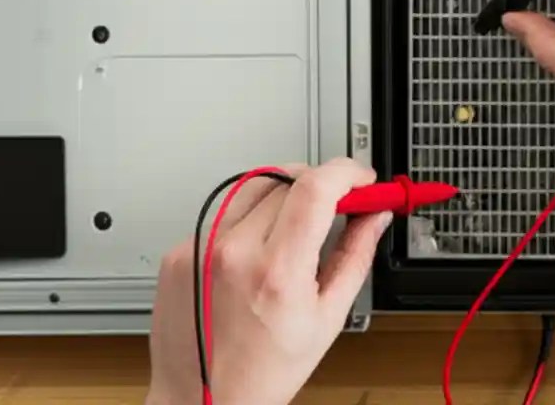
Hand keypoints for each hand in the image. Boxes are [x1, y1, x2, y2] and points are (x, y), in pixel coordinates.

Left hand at [146, 159, 391, 404]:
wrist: (201, 401)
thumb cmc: (262, 372)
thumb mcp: (326, 318)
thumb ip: (355, 256)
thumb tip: (374, 217)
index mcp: (276, 273)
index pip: (315, 188)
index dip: (347, 172)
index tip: (362, 179)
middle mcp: (233, 253)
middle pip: (287, 179)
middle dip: (321, 185)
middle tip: (339, 204)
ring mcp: (199, 249)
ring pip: (253, 187)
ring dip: (284, 196)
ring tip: (295, 230)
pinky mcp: (179, 252)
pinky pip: (224, 213)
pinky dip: (250, 220)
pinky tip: (258, 251)